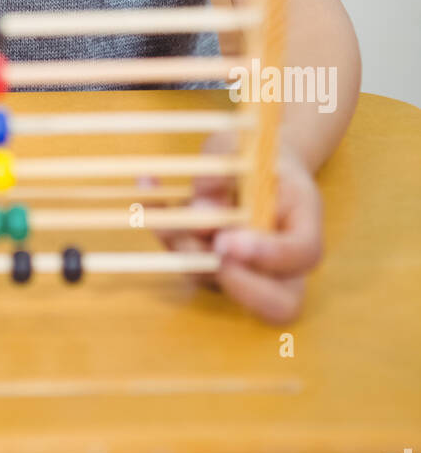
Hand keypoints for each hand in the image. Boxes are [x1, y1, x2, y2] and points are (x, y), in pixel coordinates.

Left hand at [147, 136, 323, 323]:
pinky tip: (147, 194)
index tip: (228, 241)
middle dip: (239, 286)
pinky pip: (189, 265)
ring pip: (220, 284)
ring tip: (162, 210)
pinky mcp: (217, 270)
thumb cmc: (258, 151)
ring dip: (185, 248)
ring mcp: (250, 272)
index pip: (303, 253)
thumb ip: (225, 175)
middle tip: (210, 255)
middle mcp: (284, 261)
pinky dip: (164, 233)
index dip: (268, 255)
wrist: (257, 158)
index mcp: (305, 223)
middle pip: (281, 304)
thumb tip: (201, 211)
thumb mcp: (244, 149)